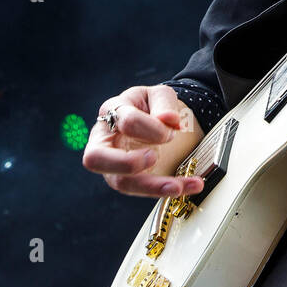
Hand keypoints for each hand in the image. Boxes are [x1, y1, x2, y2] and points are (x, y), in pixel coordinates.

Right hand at [82, 84, 204, 197]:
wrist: (160, 121)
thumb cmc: (153, 106)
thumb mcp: (161, 95)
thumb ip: (164, 104)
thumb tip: (169, 119)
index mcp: (112, 111)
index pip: (125, 121)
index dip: (152, 127)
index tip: (172, 131)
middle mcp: (104, 140)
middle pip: (95, 158)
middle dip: (126, 162)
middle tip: (154, 157)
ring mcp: (113, 164)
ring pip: (120, 182)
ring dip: (152, 186)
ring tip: (178, 186)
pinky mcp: (128, 180)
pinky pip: (141, 191)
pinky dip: (167, 191)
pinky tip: (191, 186)